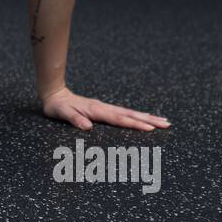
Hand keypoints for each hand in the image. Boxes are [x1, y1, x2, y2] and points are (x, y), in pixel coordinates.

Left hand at [40, 86, 169, 130]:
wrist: (54, 93)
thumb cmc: (57, 106)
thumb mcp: (62, 113)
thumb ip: (74, 119)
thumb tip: (88, 127)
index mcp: (96, 111)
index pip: (119, 119)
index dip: (135, 124)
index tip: (150, 128)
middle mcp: (103, 108)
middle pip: (130, 115)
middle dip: (149, 120)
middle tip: (167, 124)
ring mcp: (105, 108)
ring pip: (129, 113)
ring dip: (146, 117)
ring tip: (163, 121)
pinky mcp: (103, 109)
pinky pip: (123, 113)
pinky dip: (136, 115)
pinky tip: (144, 117)